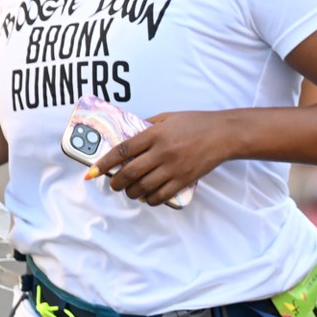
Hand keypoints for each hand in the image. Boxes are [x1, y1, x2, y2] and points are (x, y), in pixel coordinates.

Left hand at [90, 110, 231, 206]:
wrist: (224, 134)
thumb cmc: (196, 123)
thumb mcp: (168, 117)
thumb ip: (147, 127)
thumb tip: (127, 139)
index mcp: (155, 134)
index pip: (122, 150)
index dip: (103, 163)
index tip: (91, 172)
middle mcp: (162, 152)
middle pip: (129, 173)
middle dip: (116, 182)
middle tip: (114, 183)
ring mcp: (174, 167)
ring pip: (143, 188)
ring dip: (131, 192)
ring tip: (131, 190)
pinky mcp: (184, 180)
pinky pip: (161, 196)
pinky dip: (149, 200)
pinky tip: (147, 196)